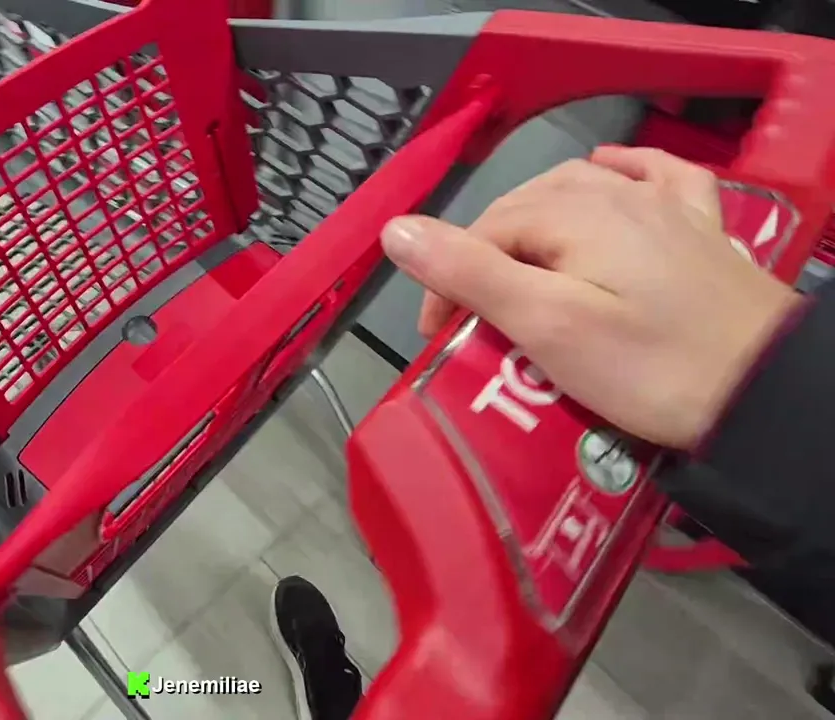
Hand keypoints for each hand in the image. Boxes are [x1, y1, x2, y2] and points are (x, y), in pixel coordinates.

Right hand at [380, 147, 801, 449]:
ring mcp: (664, 205)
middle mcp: (614, 192)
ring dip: (535, 224)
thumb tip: (396, 228)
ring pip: (579, 190)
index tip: (441, 342)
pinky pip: (655, 177)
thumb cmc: (648, 366)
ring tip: (520, 274)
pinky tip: (612, 177)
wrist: (765, 392)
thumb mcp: (546, 325)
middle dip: (485, 261)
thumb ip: (470, 273)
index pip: (479, 236)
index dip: (447, 285)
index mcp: (570, 213)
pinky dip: (623, 173)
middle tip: (474, 326)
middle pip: (523, 212)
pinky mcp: (700, 227)